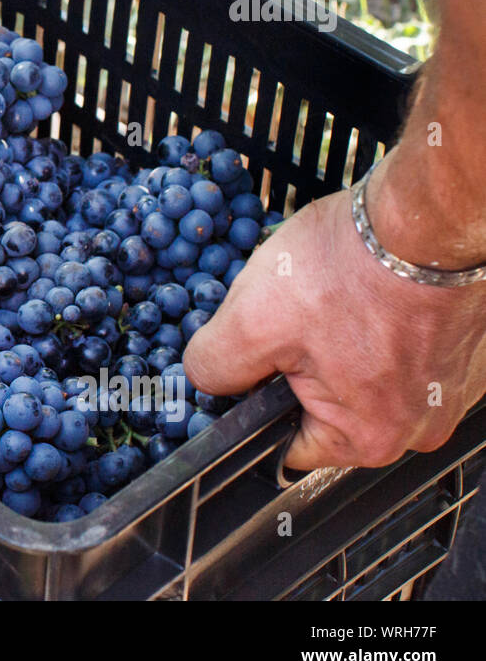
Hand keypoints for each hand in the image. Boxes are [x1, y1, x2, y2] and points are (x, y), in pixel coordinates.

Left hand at [183, 177, 485, 471]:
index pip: (284, 443)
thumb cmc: (349, 269)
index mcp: (369, 439)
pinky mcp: (454, 351)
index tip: (252, 360)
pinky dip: (369, 325)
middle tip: (292, 316)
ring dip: (330, 341)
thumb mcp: (250, 322)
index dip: (254, 401)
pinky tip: (357, 292)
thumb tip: (206, 381)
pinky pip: (393, 352)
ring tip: (326, 297)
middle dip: (294, 364)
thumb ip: (214, 367)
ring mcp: (441, 389)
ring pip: (355, 376)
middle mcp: (416, 427)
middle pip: (320, 408)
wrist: (422, 218)